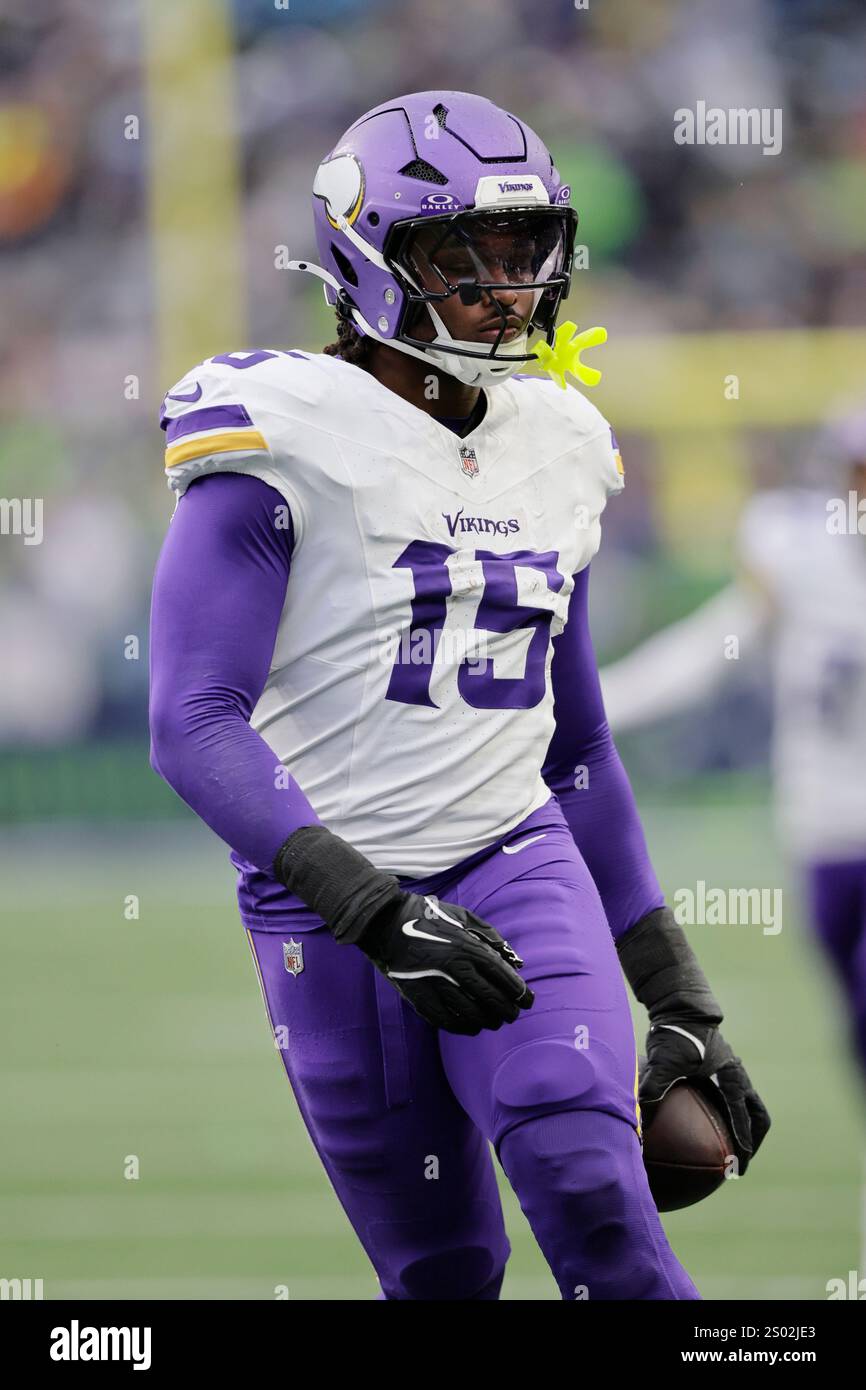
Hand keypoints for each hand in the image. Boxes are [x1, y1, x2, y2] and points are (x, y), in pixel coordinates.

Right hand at [273, 824, 532, 1034]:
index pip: (502, 977)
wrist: (386, 925)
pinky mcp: (419, 999)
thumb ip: (491, 938)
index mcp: (467, 947)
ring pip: (472, 1015)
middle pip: (491, 999)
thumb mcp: (463, 916)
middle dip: (508, 1010)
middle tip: (514, 1014)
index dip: (519, 992)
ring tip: (495, 1021)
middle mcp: (454, 968)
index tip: (527, 1000)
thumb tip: (516, 961)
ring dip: (488, 1021)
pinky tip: (472, 1026)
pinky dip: (464, 1028)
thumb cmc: (429, 918)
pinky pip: (448, 1022)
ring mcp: (435, 986)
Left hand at [640, 1020, 770, 1173]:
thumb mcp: (663, 1062)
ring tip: (731, 1147)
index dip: (743, 1144)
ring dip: (745, 1126)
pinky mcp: (722, 1066)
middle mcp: (737, 1076)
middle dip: (753, 1139)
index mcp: (731, 1078)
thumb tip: (640, 1123)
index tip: (739, 1165)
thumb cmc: (675, 1033)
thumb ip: (653, 1090)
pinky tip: (706, 1121)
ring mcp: (732, 1071)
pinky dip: (728, 1111)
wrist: (681, 1005)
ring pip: (749, 1105)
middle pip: (757, 1114)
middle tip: (741, 1162)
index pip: (743, 1118)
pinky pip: (732, 1095)